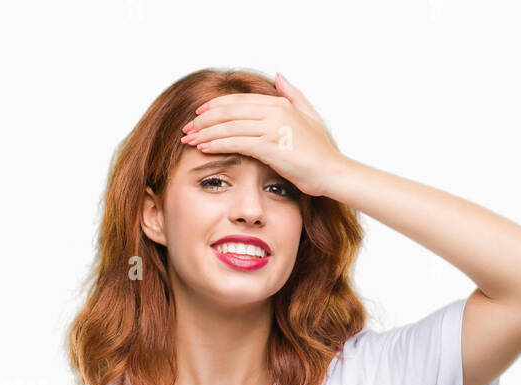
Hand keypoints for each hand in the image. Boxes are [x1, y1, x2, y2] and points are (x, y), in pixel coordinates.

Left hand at [181, 74, 347, 197]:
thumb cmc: (322, 152)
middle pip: (229, 111)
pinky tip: (204, 147)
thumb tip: (279, 76)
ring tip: (189, 139)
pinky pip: (236, 142)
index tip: (199, 114)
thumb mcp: (309, 116)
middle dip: (204, 119)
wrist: (334, 172)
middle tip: (187, 127)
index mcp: (280, 103)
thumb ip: (293, 94)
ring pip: (229, 126)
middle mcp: (274, 111)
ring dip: (205, 132)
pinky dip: (217, 143)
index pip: (238, 101)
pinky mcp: (271, 146)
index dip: (215, 106)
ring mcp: (272, 128)